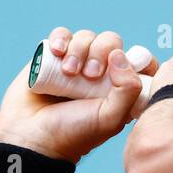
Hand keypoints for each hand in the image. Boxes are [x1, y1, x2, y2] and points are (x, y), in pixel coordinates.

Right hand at [0, 28, 158, 164]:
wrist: (31, 137)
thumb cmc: (73, 133)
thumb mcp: (110, 118)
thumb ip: (128, 90)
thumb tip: (120, 54)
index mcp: (120, 89)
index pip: (141, 61)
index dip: (139, 58)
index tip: (124, 70)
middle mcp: (100, 74)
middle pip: (111, 42)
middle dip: (101, 51)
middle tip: (90, 75)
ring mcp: (76, 63)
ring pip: (86, 37)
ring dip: (79, 49)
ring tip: (68, 72)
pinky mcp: (52, 57)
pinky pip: (62, 34)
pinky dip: (61, 38)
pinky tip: (57, 52)